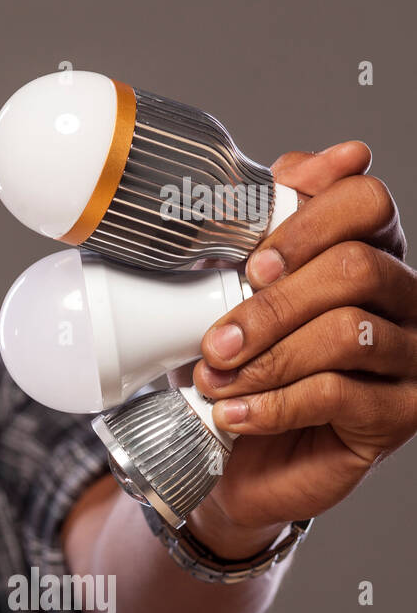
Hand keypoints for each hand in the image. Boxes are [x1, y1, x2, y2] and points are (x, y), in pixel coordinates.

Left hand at [178, 141, 413, 556]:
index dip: (305, 227)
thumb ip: (269, 220)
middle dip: (271, 306)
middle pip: (356, 268)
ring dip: (267, 359)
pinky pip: (340, 395)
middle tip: (216, 341)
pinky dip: (274, 404)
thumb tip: (334, 155)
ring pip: (348, 333)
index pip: (366, 202)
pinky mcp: (400, 414)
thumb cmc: (235, 364)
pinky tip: (235, 414)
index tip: (251, 267)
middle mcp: (403, 297)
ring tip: (215, 382)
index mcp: (366, 248)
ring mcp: (411, 356)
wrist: (232, 456)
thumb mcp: (228, 288)